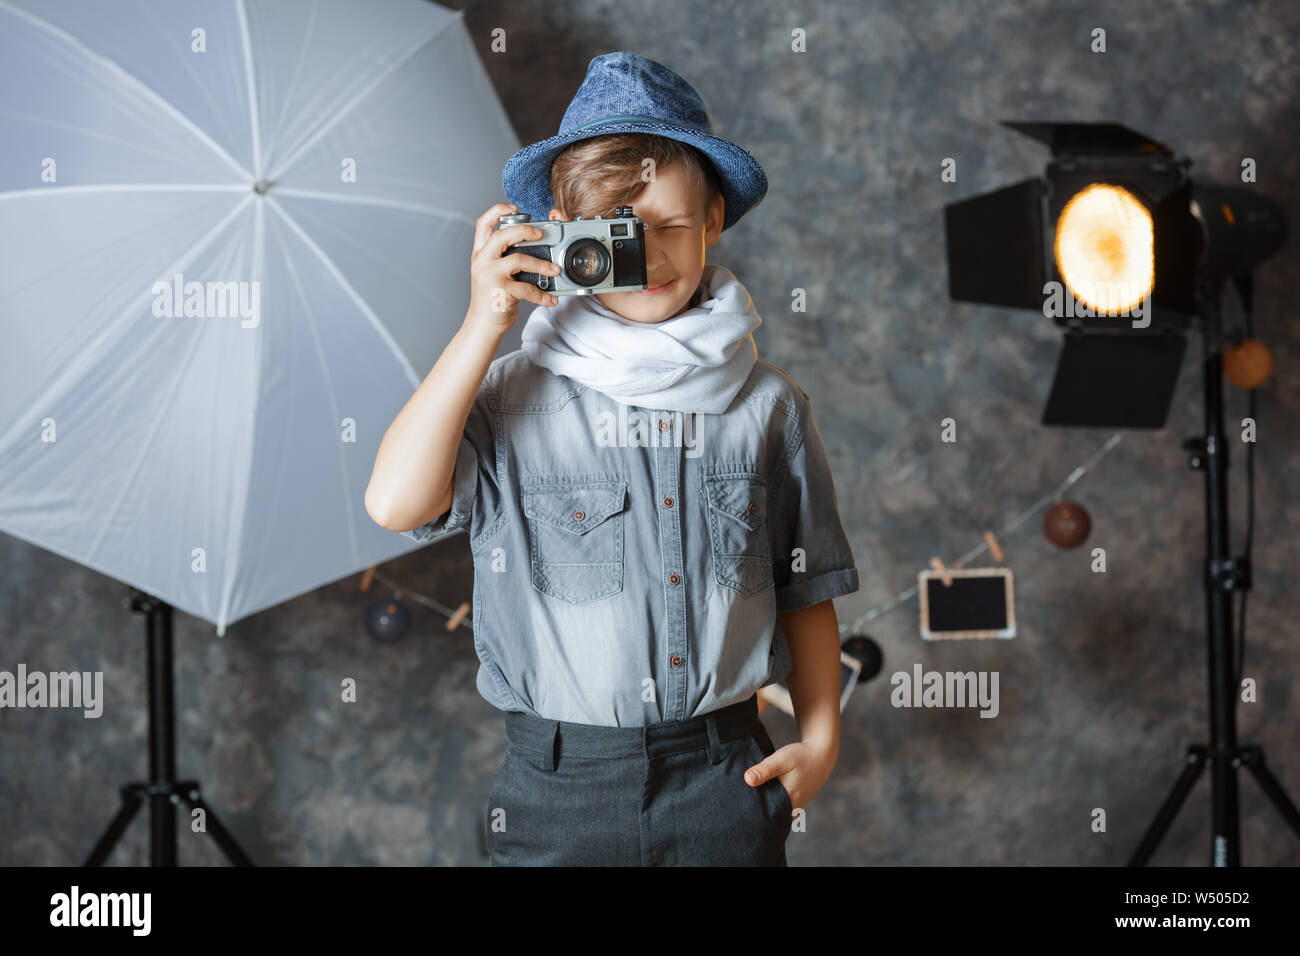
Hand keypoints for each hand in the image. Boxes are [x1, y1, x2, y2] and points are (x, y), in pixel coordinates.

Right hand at [465, 202, 562, 335]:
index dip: (498, 211)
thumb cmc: (491, 299)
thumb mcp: (490, 273)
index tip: (514, 208)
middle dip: (525, 230)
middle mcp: (482, 261)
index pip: (484, 224)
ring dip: (542, 264)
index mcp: (480, 254)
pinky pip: (527, 289)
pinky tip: (550, 299)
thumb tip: (531, 247)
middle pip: (503, 235)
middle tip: (541, 234)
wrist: (482, 326)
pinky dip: (543, 295)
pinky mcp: (501, 291)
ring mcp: (490, 275)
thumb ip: (503, 258)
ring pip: (519, 259)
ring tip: (555, 270)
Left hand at [744, 737, 836, 817]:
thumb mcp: (782, 759)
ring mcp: (795, 808)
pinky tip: (761, 795)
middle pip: (769, 816)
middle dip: (755, 811)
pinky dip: (771, 805)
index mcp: (788, 800)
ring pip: (775, 814)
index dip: (751, 811)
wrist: (821, 756)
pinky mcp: (795, 804)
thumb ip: (765, 770)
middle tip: (739, 803)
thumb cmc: (801, 756)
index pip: (765, 815)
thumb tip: (747, 780)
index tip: (738, 805)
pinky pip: (780, 810)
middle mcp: (792, 808)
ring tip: (748, 799)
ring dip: (764, 808)